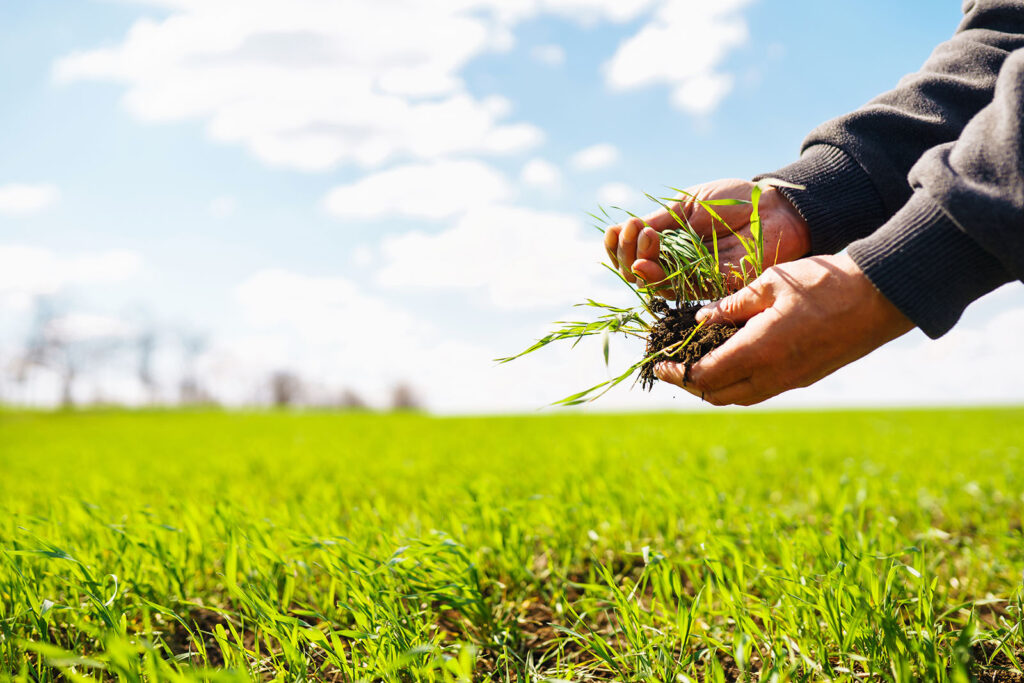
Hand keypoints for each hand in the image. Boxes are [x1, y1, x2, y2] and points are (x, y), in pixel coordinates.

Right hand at [603, 178, 810, 287]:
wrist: (772, 208)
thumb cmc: (732, 202)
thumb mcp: (686, 205)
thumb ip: (657, 221)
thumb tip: (621, 232)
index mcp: (669, 244)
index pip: (634, 253)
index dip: (619, 246)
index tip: (615, 229)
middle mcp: (677, 264)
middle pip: (636, 272)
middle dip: (625, 253)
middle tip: (633, 230)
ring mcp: (691, 278)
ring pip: (651, 283)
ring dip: (637, 262)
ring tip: (645, 237)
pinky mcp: (708, 290)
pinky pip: (674, 290)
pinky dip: (655, 277)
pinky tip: (647, 261)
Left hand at [654, 253, 913, 404]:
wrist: (880, 297)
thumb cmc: (824, 282)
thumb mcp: (770, 283)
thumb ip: (732, 304)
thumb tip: (701, 319)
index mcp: (759, 351)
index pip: (705, 375)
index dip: (678, 373)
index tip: (660, 364)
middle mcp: (772, 375)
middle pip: (718, 394)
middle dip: (690, 384)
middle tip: (673, 367)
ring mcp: (790, 381)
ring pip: (739, 397)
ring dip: (713, 387)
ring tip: (696, 367)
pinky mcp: (803, 378)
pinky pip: (759, 391)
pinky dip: (736, 384)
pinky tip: (730, 362)